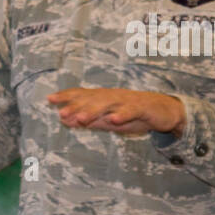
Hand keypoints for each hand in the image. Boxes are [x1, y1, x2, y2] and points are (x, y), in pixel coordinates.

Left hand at [47, 87, 183, 136]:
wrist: (164, 112)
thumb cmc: (132, 114)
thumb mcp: (108, 120)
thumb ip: (88, 120)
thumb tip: (64, 119)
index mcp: (104, 98)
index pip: (83, 95)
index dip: (67, 96)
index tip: (50, 99)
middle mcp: (113, 96)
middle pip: (93, 99)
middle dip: (77, 106)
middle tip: (62, 114)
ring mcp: (128, 101)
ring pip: (109, 104)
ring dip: (94, 110)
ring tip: (80, 118)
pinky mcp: (143, 107)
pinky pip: (131, 110)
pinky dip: (122, 114)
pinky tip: (114, 120)